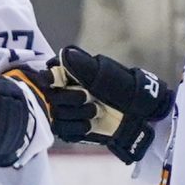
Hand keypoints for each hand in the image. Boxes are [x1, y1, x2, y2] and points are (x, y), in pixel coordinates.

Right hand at [51, 46, 174, 163]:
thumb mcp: (104, 74)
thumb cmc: (124, 89)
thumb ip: (83, 65)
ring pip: (56, 115)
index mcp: (70, 75)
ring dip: (77, 114)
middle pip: (50, 97)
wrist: (138, 114)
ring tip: (96, 112)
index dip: (46, 78)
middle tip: (87, 97)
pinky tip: (90, 124)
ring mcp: (66, 112)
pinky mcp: (69, 129)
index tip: (51, 80)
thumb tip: (65, 54)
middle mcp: (65, 92)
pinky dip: (77, 128)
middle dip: (69, 99)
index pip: (47, 74)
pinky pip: (62, 131)